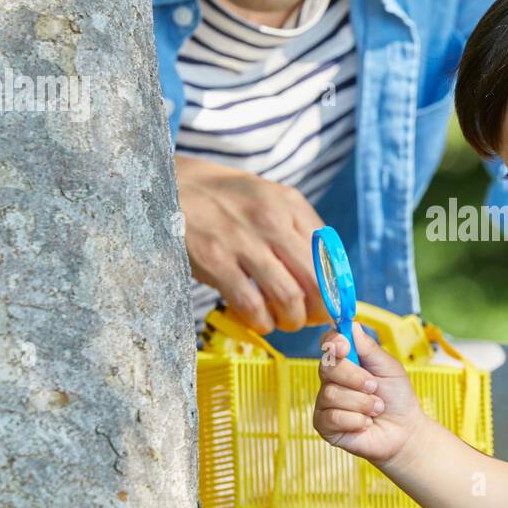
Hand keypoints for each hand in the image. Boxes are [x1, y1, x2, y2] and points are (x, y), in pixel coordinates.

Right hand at [175, 154, 329, 334]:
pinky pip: (251, 304)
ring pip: (288, 297)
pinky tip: (257, 319)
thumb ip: (298, 230)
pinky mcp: (215, 261)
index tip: (334, 306)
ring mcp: (243, 241)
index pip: (332, 256)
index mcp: (291, 205)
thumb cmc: (224, 199)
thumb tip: (327, 276)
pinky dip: (260, 321)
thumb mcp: (268, 198)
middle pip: (316, 281)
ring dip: (291, 320)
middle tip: (310, 319)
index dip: (337, 290)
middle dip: (319, 311)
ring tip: (284, 321)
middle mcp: (273, 221)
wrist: (169, 185)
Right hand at [314, 322, 428, 467]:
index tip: (345, 347)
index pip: (328, 344)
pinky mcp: (324, 425)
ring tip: (376, 409)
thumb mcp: (390, 367)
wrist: (404, 430)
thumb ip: (370, 348)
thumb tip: (353, 325)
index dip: (333, 343)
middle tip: (375, 387)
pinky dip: (356, 420)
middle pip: (328, 368)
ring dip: (362, 403)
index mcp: (346, 361)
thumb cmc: (397, 398)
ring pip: (332, 394)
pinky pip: (332, 417)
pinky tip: (365, 423)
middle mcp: (332, 380)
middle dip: (356, 378)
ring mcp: (325, 402)